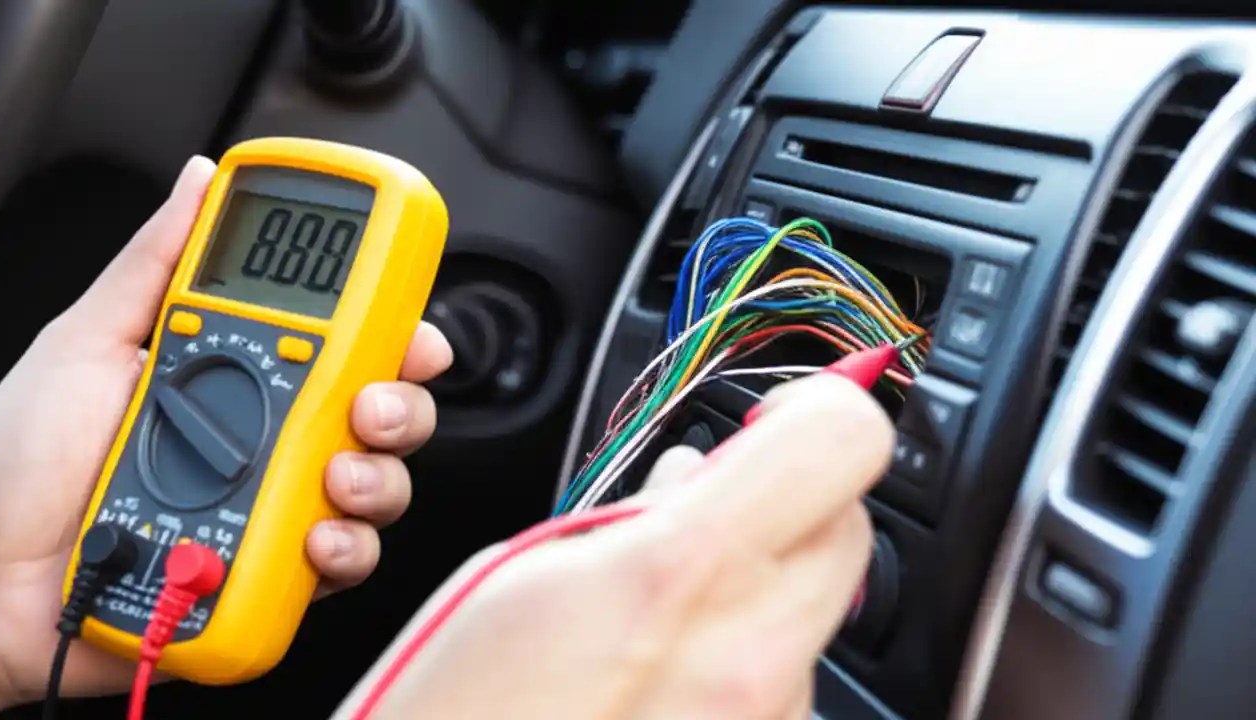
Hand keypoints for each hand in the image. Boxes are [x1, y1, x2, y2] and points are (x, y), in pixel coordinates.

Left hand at [0, 157, 450, 714]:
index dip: (392, 333)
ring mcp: (277, 508)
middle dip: (399, 406)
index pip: (344, 345)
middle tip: (365, 406)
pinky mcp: (274, 575)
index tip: (408, 330)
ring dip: (377, 479)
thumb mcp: (85, 341)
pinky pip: (344, 564)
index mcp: (240, 376)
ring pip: (380, 487)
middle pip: (383, 413)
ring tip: (330, 479)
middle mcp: (272, 439)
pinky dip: (345, 552)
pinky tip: (310, 540)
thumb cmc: (17, 462)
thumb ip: (154, 264)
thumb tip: (200, 181)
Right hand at [344, 372, 892, 719]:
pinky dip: (744, 658)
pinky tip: (667, 676)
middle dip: (791, 502)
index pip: (841, 440)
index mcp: (680, 571)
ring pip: (819, 609)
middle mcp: (751, 654)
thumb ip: (634, 511)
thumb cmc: (458, 715)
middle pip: (850, 525)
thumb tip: (698, 476)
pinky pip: (790, 681)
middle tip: (710, 515)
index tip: (777, 419)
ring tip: (660, 618)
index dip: (816, 409)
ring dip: (760, 588)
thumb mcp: (522, 574)